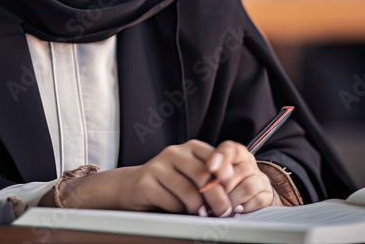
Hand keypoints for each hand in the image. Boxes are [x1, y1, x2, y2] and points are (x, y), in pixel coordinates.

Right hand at [55, 139, 232, 216]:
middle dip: (218, 198)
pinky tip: (177, 211)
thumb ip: (210, 180)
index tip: (233, 196)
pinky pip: (171, 202)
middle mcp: (175, 152)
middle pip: (204, 176)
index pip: (217, 158)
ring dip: (199, 209)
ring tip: (201, 215)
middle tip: (223, 213)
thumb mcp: (192, 176)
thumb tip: (233, 198)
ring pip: (189, 191)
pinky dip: (179, 211)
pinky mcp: (145, 182)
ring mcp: (158, 165)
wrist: (131, 188)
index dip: (228, 179)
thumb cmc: (168, 185)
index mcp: (191, 147)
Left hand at [204, 140, 279, 214]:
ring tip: (224, 208)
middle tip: (214, 199)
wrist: (249, 198)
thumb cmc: (225, 188)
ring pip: (248, 188)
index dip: (220, 157)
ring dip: (233, 201)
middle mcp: (249, 164)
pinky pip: (258, 201)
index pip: (230, 149)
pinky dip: (245, 208)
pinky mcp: (268, 194)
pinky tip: (237, 211)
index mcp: (235, 155)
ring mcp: (261, 178)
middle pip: (239, 171)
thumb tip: (203, 188)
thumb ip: (210, 178)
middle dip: (224, 189)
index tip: (210, 167)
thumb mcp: (214, 179)